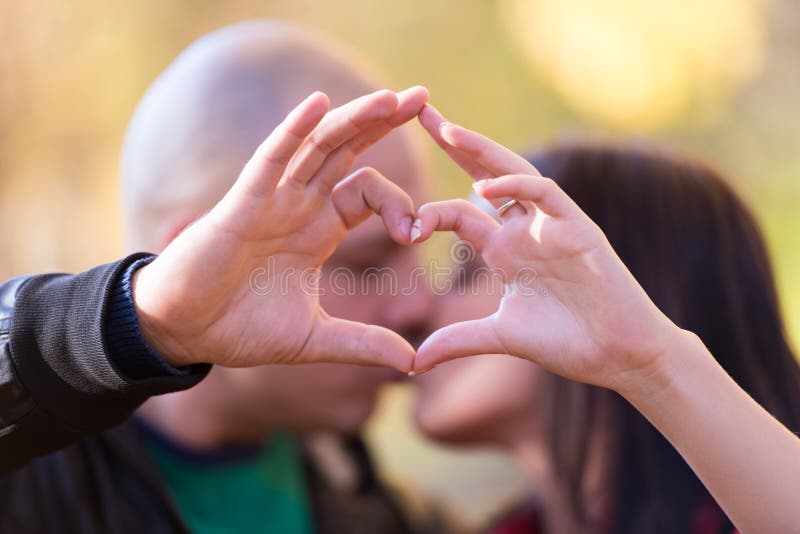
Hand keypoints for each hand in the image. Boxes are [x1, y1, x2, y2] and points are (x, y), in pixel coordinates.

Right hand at [131, 87, 429, 371]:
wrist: (186, 333)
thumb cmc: (243, 329)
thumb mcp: (316, 340)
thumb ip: (363, 344)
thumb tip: (413, 363)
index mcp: (320, 230)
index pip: (369, 193)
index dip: (400, 204)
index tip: (417, 232)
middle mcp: (300, 206)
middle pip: (348, 153)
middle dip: (384, 124)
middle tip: (425, 98)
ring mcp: (273, 201)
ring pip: (318, 148)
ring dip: (353, 120)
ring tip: (392, 97)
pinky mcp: (242, 204)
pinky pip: (270, 159)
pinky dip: (293, 131)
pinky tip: (317, 103)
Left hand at [412, 104, 681, 393]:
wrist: (618, 357)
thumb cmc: (566, 342)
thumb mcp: (499, 337)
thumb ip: (456, 340)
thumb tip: (410, 362)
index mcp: (504, 249)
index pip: (459, 213)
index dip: (428, 210)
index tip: (401, 224)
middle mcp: (524, 228)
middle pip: (484, 173)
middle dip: (454, 142)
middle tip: (418, 110)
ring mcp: (551, 224)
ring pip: (514, 171)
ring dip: (482, 150)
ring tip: (447, 130)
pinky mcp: (579, 228)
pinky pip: (546, 195)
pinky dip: (518, 186)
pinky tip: (487, 186)